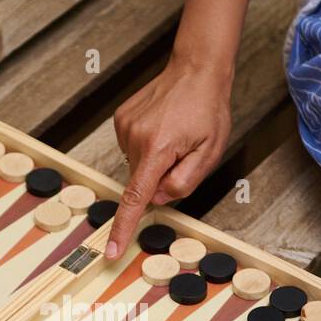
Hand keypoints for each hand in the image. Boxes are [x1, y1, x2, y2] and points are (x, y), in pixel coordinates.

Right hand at [106, 60, 231, 257]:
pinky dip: (146, 147)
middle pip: (141, 181)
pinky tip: (161, 129)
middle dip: (159, 179)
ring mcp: (125, 127)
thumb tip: (159, 198)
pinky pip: (132, 149)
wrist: (196, 70)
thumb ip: (184, 181)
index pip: (135, 199)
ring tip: (174, 136)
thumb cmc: (208, 109)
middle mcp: (135, 137)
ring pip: (137, 166)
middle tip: (183, 153)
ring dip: (154, 161)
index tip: (111, 250)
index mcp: (158, 149)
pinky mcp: (121, 119)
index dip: (123, 228)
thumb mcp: (210, 152)